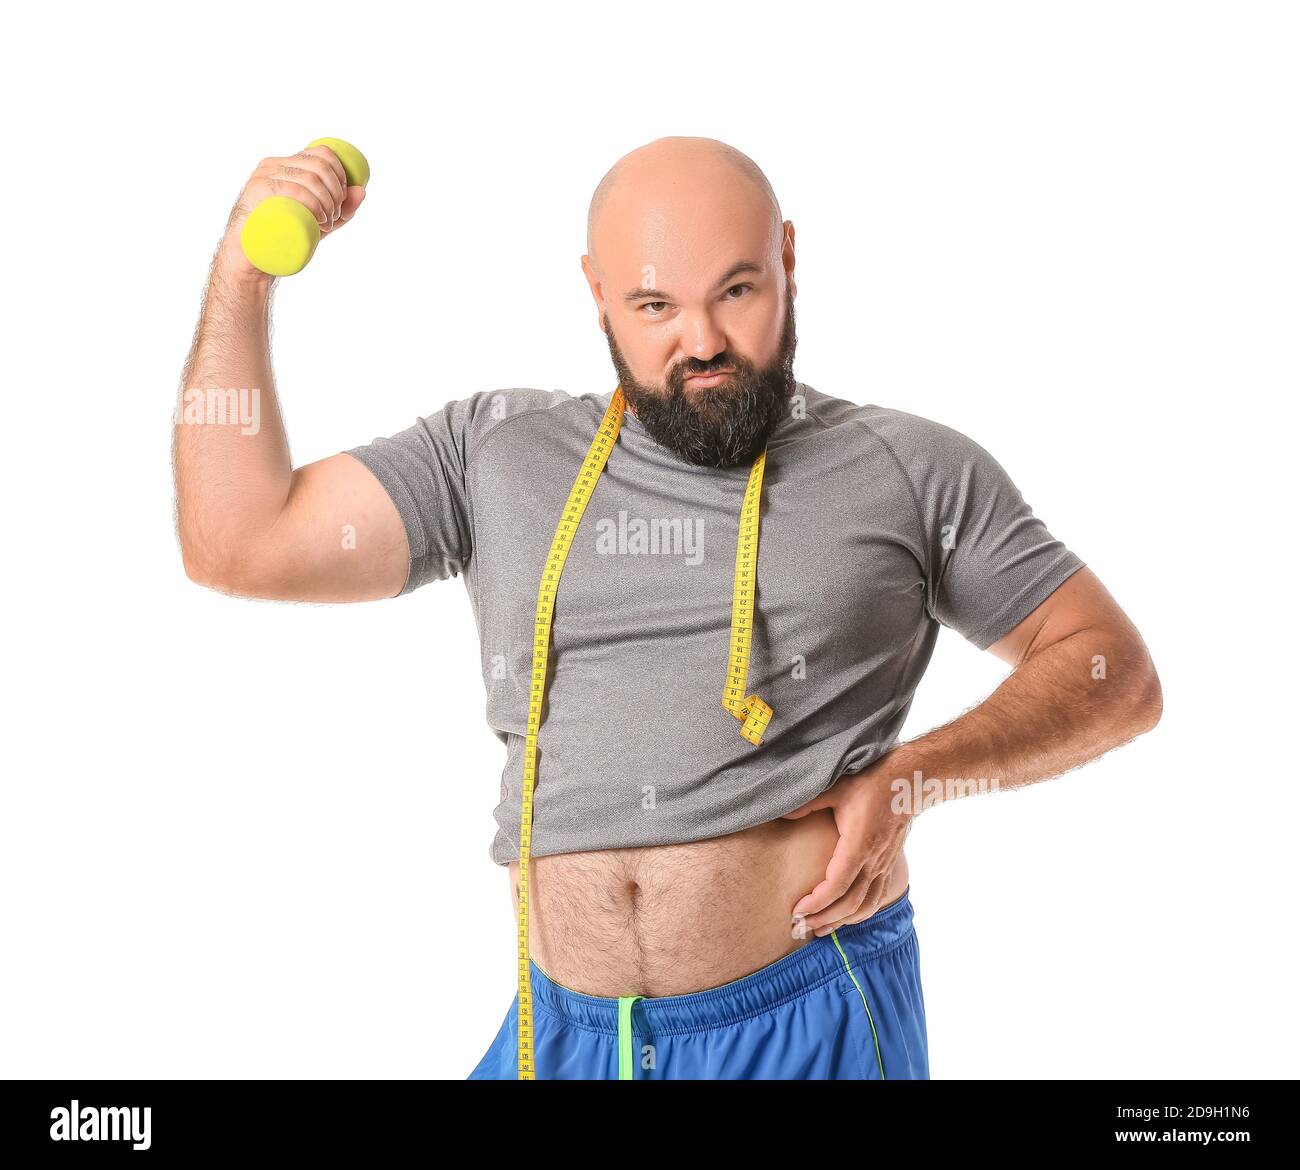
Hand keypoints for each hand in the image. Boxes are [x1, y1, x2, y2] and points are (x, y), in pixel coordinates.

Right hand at [217, 146, 366, 278]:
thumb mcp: (321, 220)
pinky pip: (293, 189)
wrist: (254, 257)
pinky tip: (319, 220)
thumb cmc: (286, 237)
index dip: (340, 173)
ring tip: (326, 223)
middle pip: (320, 165)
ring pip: (310, 179)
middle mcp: (274, 165)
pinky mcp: (257, 191)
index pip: (322, 153)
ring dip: (328, 202)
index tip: (342, 199)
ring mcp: (264, 176)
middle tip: (334, 216)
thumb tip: (362, 191)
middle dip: (336, 192)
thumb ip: (342, 209)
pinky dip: (314, 205)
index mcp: (287, 164)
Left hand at [782, 760, 915, 936]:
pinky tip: (845, 917)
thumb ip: (807, 804)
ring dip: (842, 921)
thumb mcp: (836, 789)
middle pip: (850, 903)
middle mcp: (874, 861)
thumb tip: (781, 813)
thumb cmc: (871, 784)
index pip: (837, 885)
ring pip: (865, 906)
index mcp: (859, 845)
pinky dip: (859, 913)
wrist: (907, 783)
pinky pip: (876, 898)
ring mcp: (883, 865)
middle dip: (824, 918)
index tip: (797, 909)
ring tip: (819, 929)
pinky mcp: (888, 865)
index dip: (817, 902)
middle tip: (800, 925)